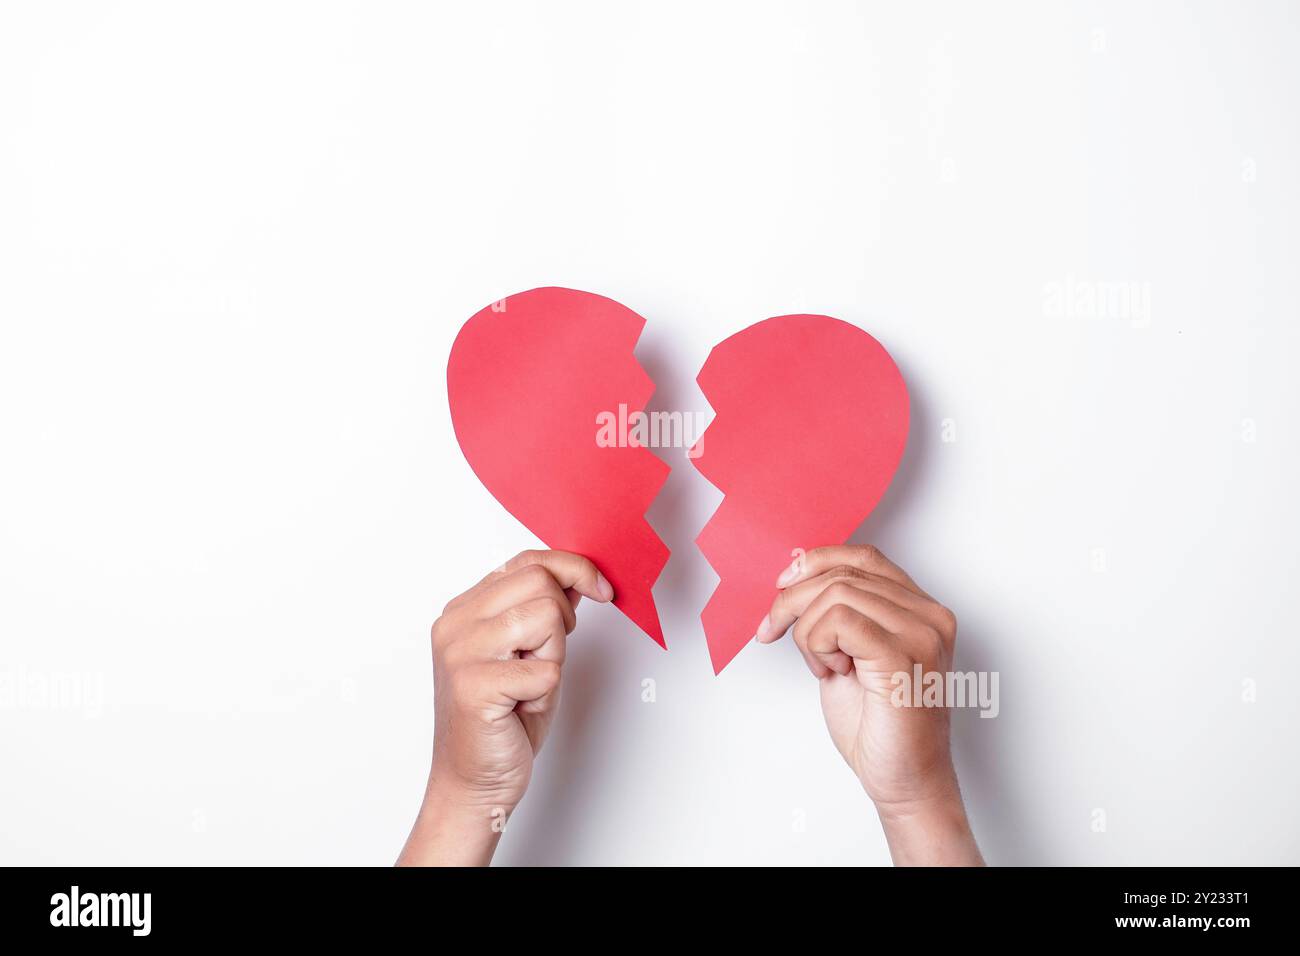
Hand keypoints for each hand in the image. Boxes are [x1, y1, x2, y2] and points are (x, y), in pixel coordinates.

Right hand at [397, 549, 612, 865]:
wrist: (475, 782)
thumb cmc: (503, 720)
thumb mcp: (528, 652)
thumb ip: (543, 609)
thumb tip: (580, 576)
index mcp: (464, 609)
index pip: (527, 561)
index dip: (573, 568)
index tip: (602, 588)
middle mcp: (456, 624)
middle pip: (540, 582)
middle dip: (563, 620)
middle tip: (547, 657)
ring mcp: (460, 653)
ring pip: (545, 617)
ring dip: (553, 656)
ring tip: (530, 683)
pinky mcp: (474, 686)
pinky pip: (546, 670)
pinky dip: (546, 692)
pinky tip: (522, 707)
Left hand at [756, 544, 982, 865]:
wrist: (903, 782)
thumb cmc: (877, 726)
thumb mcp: (848, 653)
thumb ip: (837, 614)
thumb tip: (795, 576)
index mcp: (920, 609)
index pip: (864, 556)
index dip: (816, 562)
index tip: (781, 585)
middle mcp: (929, 615)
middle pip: (843, 572)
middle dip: (792, 600)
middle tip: (772, 631)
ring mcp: (921, 633)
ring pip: (836, 593)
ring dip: (808, 631)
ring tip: (823, 667)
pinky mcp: (904, 655)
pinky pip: (838, 620)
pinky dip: (817, 645)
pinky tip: (831, 672)